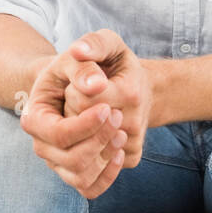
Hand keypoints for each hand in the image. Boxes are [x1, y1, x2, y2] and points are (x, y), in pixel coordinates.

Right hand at [20, 47, 129, 198]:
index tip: (108, 108)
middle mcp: (42, 144)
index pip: (59, 134)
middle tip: (119, 116)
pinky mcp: (76, 173)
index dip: (86, 125)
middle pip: (71, 160)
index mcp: (35, 116)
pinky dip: (108, 175)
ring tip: (121, 133)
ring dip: (106, 158)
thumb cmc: (81, 66)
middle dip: (100, 140)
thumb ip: (88, 54)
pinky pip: (91, 189)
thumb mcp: (84, 52)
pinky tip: (119, 151)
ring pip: (81, 178)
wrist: (86, 84)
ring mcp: (58, 162)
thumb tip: (96, 84)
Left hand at [61, 29, 152, 169]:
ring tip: (84, 117)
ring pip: (84, 155)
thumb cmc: (116, 64)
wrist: (139, 88)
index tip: (81, 83)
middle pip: (80, 128)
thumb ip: (93, 43)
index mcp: (129, 92)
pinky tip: (91, 134)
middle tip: (81, 100)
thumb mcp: (108, 44)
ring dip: (75, 135)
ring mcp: (132, 144)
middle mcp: (134, 122)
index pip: (81, 101)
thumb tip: (78, 52)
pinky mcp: (130, 158)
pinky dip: (84, 152)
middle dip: (71, 113)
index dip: (73, 91)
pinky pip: (93, 168)